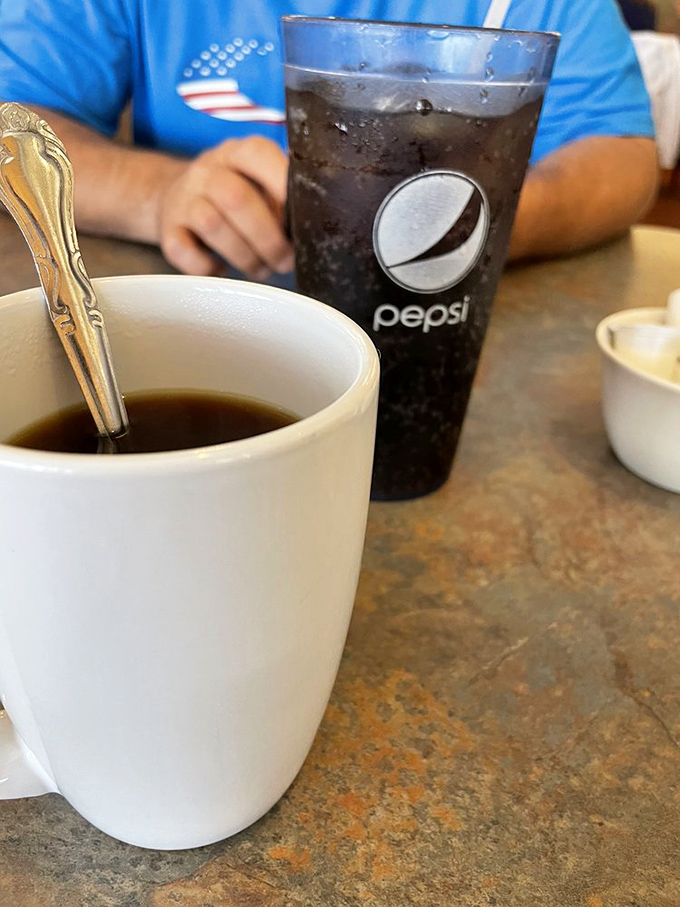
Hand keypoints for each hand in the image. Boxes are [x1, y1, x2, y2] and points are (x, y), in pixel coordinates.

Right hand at [158, 136, 293, 279]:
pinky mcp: (167, 229)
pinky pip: (183, 250)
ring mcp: (183, 199)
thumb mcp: (256, 182)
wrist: (173, 198)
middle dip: (268, 238)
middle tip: (285, 261)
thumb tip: (312, 227)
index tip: (302, 215)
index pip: (257, 153)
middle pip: (235, 198)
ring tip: (260, 269)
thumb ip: (281, 197)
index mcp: (236, 154)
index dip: (281, 182)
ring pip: (211, 225)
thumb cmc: (232, 194)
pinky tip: (222, 270)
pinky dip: (206, 267)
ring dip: (244, 256)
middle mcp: (207, 171)